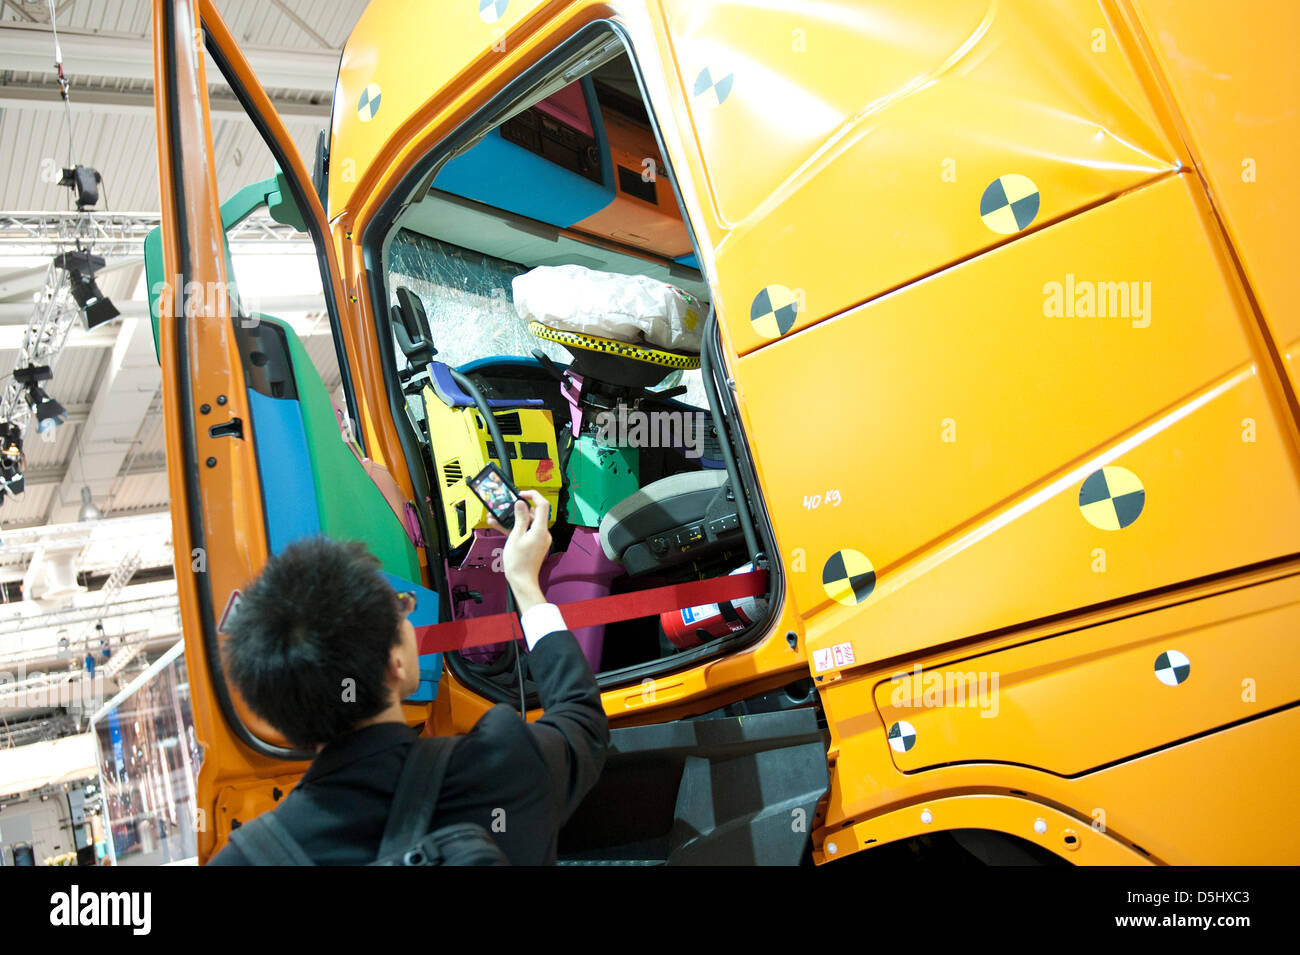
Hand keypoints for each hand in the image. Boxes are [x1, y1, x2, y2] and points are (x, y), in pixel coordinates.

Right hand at [486, 490, 550, 610]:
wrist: (522, 581)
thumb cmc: (518, 563)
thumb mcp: (515, 536)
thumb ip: (519, 518)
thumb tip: (521, 503)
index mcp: (540, 530)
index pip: (542, 505)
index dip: (532, 496)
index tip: (521, 494)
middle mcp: (543, 533)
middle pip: (533, 514)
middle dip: (518, 509)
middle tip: (505, 506)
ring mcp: (539, 539)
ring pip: (527, 523)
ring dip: (513, 519)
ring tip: (496, 517)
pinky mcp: (534, 544)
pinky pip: (526, 532)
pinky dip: (515, 529)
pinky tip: (500, 526)